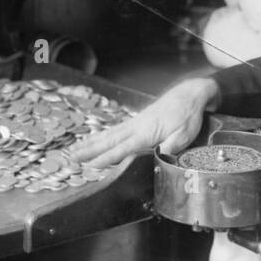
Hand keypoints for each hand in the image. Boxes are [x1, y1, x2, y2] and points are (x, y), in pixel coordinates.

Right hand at [68, 77, 218, 167]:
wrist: (189, 93)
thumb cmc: (188, 115)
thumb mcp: (185, 134)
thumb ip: (170, 146)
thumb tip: (158, 158)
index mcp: (147, 132)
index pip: (123, 148)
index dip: (107, 158)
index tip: (91, 166)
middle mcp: (136, 127)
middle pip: (108, 141)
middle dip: (89, 150)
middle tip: (70, 158)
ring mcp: (135, 122)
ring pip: (108, 135)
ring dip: (90, 143)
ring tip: (74, 150)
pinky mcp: (137, 121)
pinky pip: (115, 130)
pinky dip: (101, 136)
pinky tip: (94, 140)